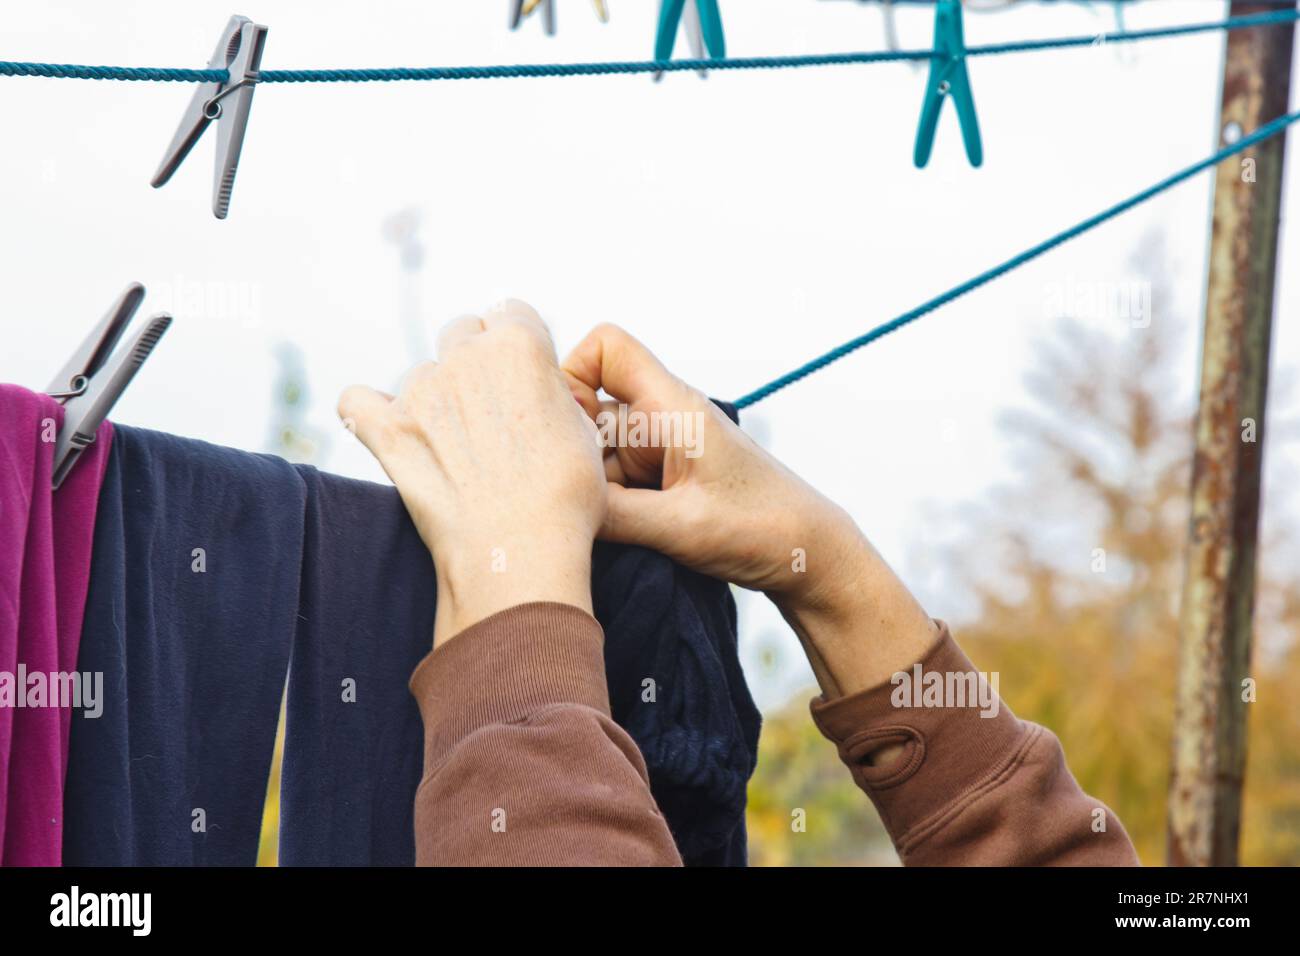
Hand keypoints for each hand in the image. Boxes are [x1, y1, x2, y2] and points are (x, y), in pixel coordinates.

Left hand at [340, 300, 605, 646]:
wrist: (519, 552)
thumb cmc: (563, 498)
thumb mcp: (582, 429)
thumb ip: (550, 389)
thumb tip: (533, 383)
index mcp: (520, 345)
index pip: (511, 314)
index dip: (518, 346)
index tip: (522, 379)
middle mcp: (467, 356)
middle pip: (462, 333)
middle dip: (474, 364)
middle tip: (490, 415)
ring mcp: (421, 391)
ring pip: (420, 374)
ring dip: (434, 399)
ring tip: (456, 451)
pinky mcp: (386, 429)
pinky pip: (357, 401)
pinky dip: (369, 412)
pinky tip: (388, 431)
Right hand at [562, 324, 937, 695]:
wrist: (810, 555)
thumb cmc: (762, 528)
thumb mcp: (678, 526)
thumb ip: (610, 513)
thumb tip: (550, 506)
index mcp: (672, 407)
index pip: (606, 347)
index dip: (573, 374)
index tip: (567, 431)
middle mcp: (662, 420)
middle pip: (589, 409)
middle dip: (577, 452)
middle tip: (586, 498)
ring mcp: (660, 451)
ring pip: (596, 452)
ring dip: (594, 488)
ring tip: (617, 527)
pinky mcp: (662, 481)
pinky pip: (613, 481)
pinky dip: (609, 506)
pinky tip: (624, 534)